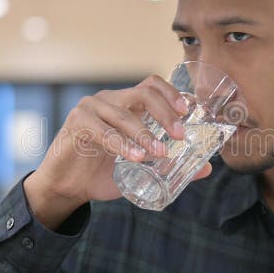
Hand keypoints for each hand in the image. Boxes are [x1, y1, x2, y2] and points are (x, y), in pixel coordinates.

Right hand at [24, 75, 212, 228]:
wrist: (66, 187)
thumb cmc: (102, 173)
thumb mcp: (139, 169)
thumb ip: (169, 165)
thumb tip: (206, 168)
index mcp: (125, 105)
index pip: (151, 85)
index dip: (172, 93)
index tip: (189, 111)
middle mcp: (109, 100)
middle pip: (143, 93)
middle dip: (166, 113)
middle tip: (181, 135)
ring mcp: (91, 108)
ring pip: (124, 114)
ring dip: (145, 134)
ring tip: (160, 153)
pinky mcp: (77, 123)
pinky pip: (103, 131)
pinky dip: (122, 144)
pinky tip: (135, 157)